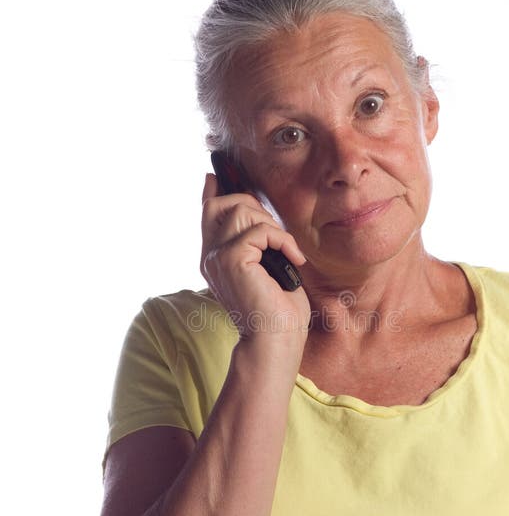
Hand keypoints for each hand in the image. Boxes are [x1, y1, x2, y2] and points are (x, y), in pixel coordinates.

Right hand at [200, 174, 310, 347]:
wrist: (275, 342)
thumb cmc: (277, 312)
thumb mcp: (267, 269)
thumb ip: (257, 243)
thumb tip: (260, 215)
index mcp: (215, 258)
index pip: (207, 211)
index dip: (214, 189)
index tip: (218, 173)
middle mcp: (209, 256)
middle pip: (222, 203)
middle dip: (253, 206)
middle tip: (276, 234)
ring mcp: (216, 257)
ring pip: (241, 211)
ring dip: (271, 226)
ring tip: (285, 251)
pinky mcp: (231, 260)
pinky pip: (260, 230)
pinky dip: (283, 241)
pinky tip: (293, 260)